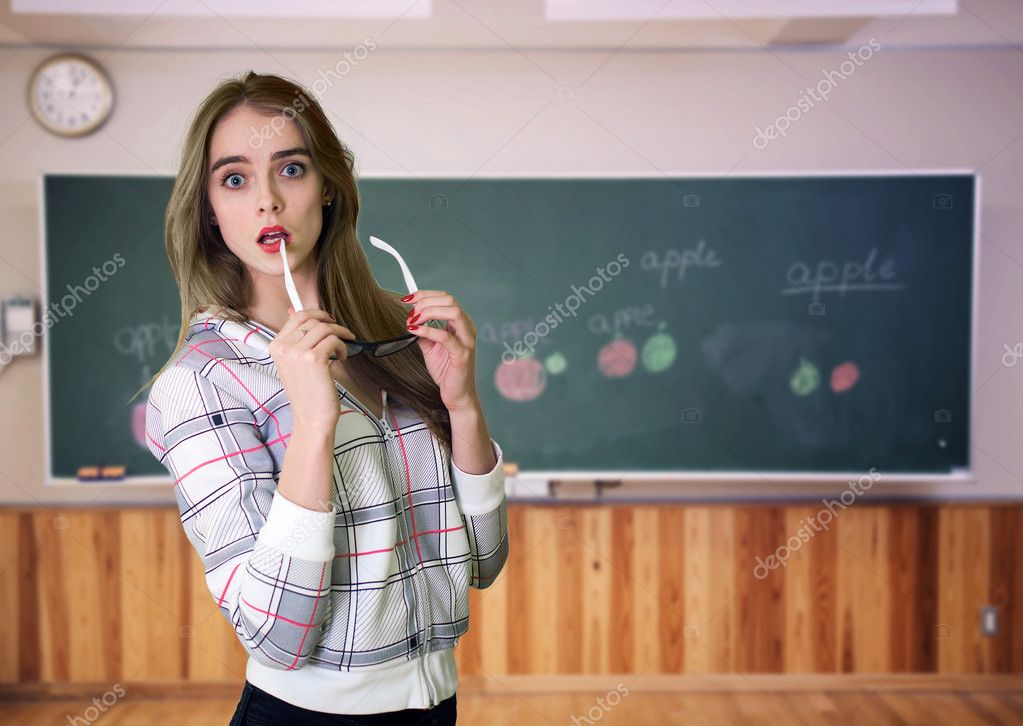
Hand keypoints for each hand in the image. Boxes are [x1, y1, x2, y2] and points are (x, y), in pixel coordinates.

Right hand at [268, 307, 354, 430]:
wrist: (312, 418)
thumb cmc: (307, 393)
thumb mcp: (295, 363)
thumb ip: (295, 338)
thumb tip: (293, 311)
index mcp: (276, 346)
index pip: (297, 316)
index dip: (316, 314)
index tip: (328, 320)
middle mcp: (283, 348)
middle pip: (312, 318)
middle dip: (331, 323)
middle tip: (341, 332)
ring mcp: (297, 352)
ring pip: (325, 328)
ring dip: (340, 335)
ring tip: (342, 349)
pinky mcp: (314, 359)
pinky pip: (333, 340)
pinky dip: (343, 347)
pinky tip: (342, 358)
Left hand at [403, 290, 479, 411]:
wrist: (457, 395)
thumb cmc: (446, 371)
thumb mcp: (430, 347)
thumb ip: (423, 332)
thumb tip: (411, 319)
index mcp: (461, 324)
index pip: (446, 298)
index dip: (425, 295)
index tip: (407, 299)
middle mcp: (467, 329)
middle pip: (450, 301)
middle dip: (426, 302)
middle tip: (410, 313)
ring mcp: (467, 341)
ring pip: (453, 312)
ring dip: (429, 312)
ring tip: (413, 321)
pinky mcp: (462, 355)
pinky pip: (445, 336)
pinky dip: (428, 330)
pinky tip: (414, 331)